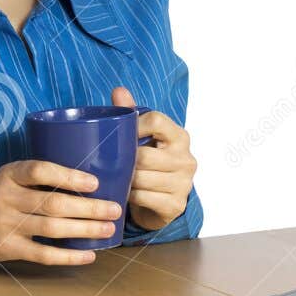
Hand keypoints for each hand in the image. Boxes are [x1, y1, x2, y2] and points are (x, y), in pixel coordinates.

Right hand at [0, 159, 124, 266]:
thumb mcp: (7, 177)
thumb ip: (35, 176)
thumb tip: (86, 177)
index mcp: (8, 174)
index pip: (39, 170)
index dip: (69, 175)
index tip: (95, 182)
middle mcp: (6, 198)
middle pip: (54, 203)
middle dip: (89, 208)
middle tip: (115, 209)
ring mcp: (6, 225)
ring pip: (53, 229)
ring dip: (85, 230)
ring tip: (108, 229)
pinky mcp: (8, 249)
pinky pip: (44, 255)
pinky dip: (69, 256)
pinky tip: (89, 254)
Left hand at [112, 86, 196, 231]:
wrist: (164, 203)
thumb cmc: (151, 165)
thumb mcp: (144, 139)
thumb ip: (132, 114)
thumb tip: (119, 91)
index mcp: (180, 137)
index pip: (156, 121)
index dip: (134, 126)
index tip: (120, 134)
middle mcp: (186, 159)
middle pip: (144, 154)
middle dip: (124, 161)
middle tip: (109, 163)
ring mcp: (183, 183)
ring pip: (141, 178)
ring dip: (124, 179)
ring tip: (115, 178)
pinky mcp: (175, 204)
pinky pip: (143, 197)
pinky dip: (129, 196)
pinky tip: (124, 193)